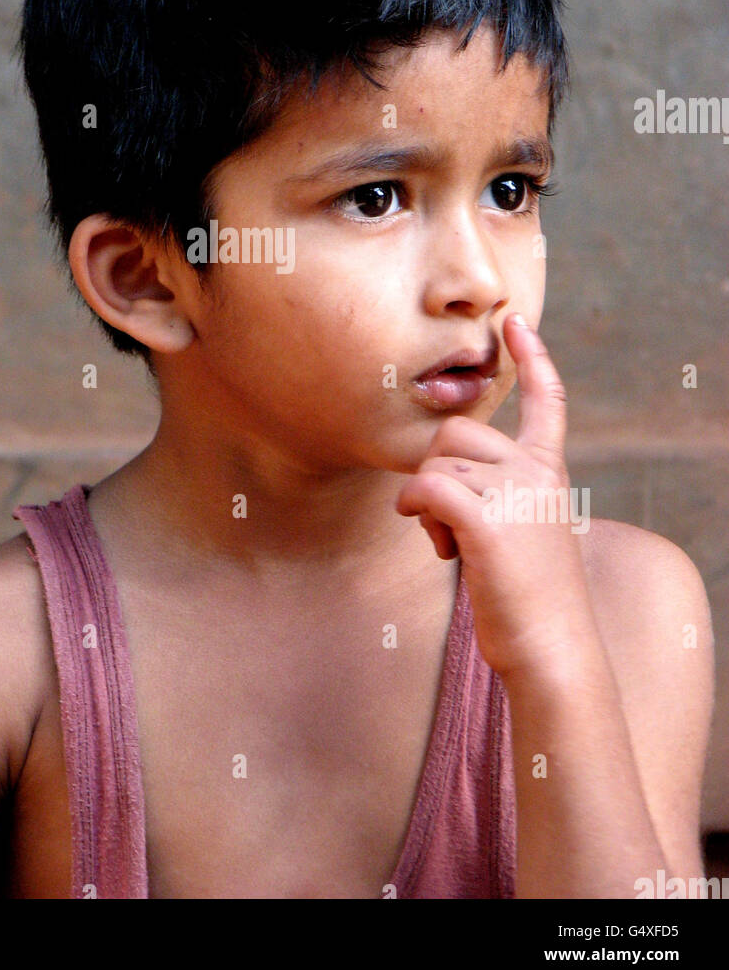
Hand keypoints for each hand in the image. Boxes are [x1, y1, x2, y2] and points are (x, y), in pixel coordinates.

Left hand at [396, 312, 595, 681]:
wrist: (552, 647)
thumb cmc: (530, 598)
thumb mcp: (525, 531)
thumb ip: (499, 494)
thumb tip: (438, 481)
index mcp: (549, 470)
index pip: (547, 402)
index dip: (532, 360)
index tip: (515, 323)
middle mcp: (536, 471)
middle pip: (455, 434)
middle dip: (437, 473)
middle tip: (450, 525)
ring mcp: (515, 491)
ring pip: (435, 466)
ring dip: (427, 506)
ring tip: (454, 546)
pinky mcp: (487, 519)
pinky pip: (426, 488)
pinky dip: (416, 510)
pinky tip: (438, 543)